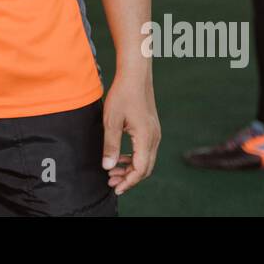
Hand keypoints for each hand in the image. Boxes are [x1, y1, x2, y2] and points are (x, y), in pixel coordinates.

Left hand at [101, 68, 159, 195]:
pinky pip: (145, 150)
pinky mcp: (151, 128)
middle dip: (129, 178)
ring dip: (131, 169)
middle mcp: (154, 137)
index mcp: (146, 138)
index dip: (128, 182)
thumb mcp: (111, 120)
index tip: (115, 188)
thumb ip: (110, 145)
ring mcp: (155, 133)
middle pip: (145, 168)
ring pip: (146, 160)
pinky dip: (134, 158)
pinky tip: (121, 158)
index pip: (140, 169)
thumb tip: (108, 167)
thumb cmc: (122, 94)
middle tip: (111, 182)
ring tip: (113, 172)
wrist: (135, 74)